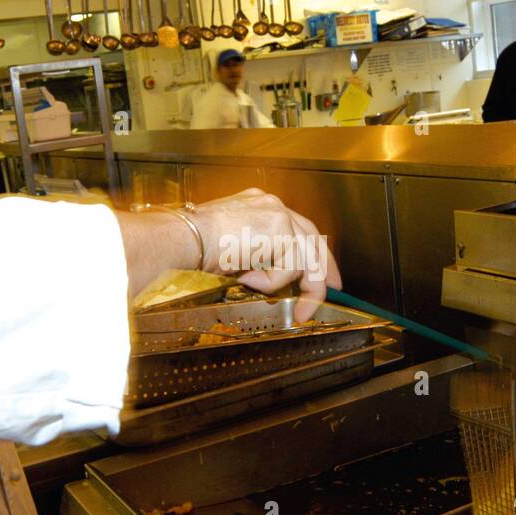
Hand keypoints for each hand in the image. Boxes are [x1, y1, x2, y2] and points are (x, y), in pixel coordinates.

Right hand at [192, 188, 342, 320]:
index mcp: (257, 206)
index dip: (310, 251)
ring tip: (299, 309)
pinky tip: (246, 278)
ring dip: (304, 287)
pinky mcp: (279, 227)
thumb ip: (250, 258)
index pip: (294, 227)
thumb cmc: (190, 247)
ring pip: (307, 256)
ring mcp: (277, 213)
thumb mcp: (226, 251)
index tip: (318, 272)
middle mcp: (270, 205)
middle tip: (334, 289)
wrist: (182, 239)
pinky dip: (270, 281)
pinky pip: (289, 266)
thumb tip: (258, 277)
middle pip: (312, 236)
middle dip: (325, 267)